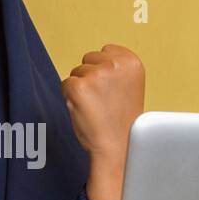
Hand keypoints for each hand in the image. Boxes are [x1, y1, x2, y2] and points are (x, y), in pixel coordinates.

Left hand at [61, 44, 144, 199]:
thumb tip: (96, 59)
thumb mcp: (129, 86)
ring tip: (97, 107)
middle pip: (89, 58)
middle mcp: (116, 65)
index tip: (113, 89)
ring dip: (82, 88)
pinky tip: (86, 111)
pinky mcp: (78, 87)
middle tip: (104, 101)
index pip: (107, 50)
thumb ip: (117, 69)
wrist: (118, 148)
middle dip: (91, 77)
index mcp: (133, 62)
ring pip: (76, 72)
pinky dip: (70, 98)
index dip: (105, 70)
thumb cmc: (122, 122)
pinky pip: (65, 85)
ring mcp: (97, 75)